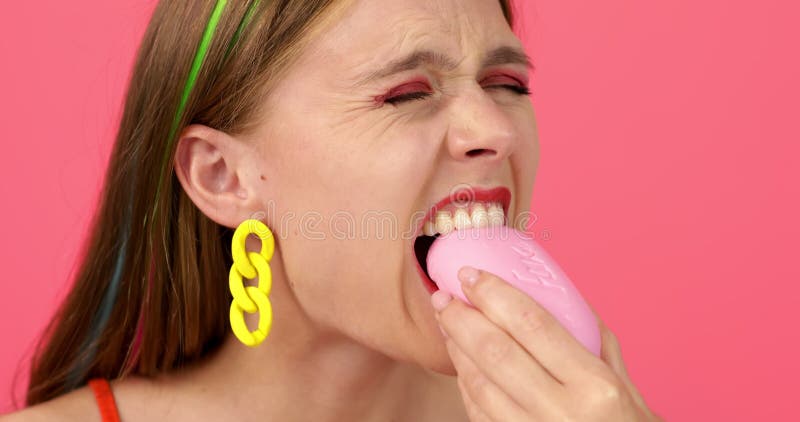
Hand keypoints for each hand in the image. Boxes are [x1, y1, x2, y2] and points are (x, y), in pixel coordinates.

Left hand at [431, 266, 663, 421]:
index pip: (533, 325)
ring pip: (479, 385)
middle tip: (444, 297)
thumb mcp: (627, 385)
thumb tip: (556, 292)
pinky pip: (478, 413)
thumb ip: (594, 339)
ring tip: (448, 324)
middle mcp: (562, 413)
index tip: (471, 275)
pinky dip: (466, 384)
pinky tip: (462, 363)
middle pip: (495, 352)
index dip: (495, 294)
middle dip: (462, 318)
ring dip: (457, 349)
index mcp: (596, 387)